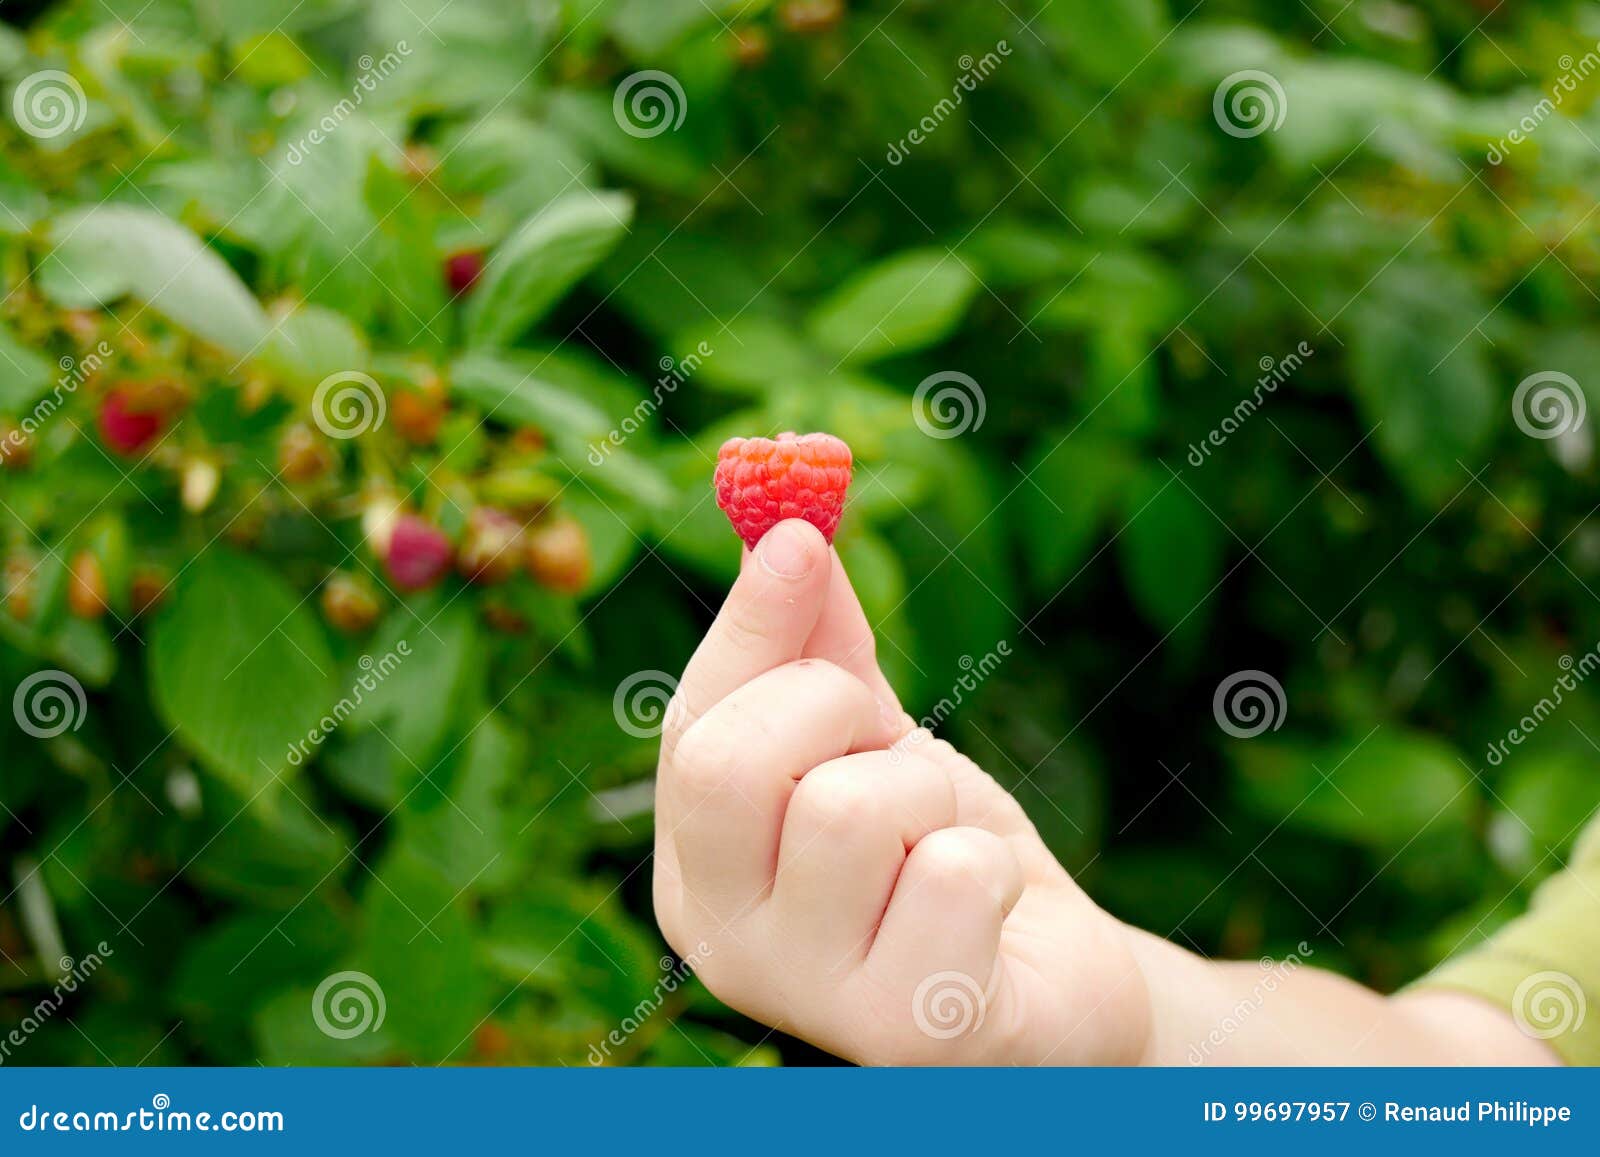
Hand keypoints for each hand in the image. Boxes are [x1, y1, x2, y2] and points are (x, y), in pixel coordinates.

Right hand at [652, 520, 1149, 1064]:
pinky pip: (952, 874)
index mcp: (700, 867)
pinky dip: (989, 861)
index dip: (748, 625)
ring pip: (850, 809)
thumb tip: (783, 526)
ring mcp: (810, 998)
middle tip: (885, 734)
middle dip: (832, 709)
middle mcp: (726, 941)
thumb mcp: (870, 739)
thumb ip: (816, 646)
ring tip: (943, 836)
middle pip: (729, 767)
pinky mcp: (909, 1032)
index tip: (800, 529)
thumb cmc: (940, 851)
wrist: (1052, 976)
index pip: (689, 732)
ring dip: (929, 793)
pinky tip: (988, 905)